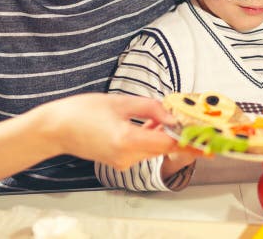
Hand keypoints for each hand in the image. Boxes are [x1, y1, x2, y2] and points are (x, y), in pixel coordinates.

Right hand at [39, 93, 177, 169]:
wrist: (55, 129)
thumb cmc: (82, 111)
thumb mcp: (120, 101)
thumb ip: (150, 108)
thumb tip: (172, 114)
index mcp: (127, 140)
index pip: (168, 144)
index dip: (190, 142)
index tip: (207, 144)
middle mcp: (126, 156)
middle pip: (163, 147)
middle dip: (176, 133)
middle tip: (186, 116)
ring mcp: (122, 162)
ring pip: (153, 149)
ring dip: (162, 134)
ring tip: (161, 115)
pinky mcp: (118, 161)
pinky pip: (142, 150)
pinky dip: (149, 138)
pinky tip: (149, 123)